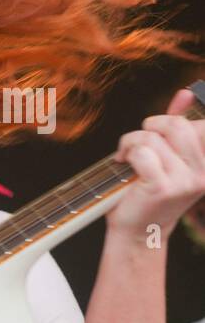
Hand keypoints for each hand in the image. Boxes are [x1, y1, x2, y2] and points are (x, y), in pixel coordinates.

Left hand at [108, 88, 204, 236]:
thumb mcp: (169, 155)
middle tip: (138, 145)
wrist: (139, 229)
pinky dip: (126, 154)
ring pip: (152, 138)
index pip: (200, 124)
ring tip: (128, 157)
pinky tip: (124, 165)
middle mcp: (204, 172)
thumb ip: (178, 125)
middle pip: (175, 125)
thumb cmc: (150, 190)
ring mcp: (186, 181)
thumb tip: (185, 93)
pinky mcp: (162, 188)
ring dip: (131, 143)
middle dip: (149, 128)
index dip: (172, 123)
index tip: (159, 138)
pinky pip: (141, 153)